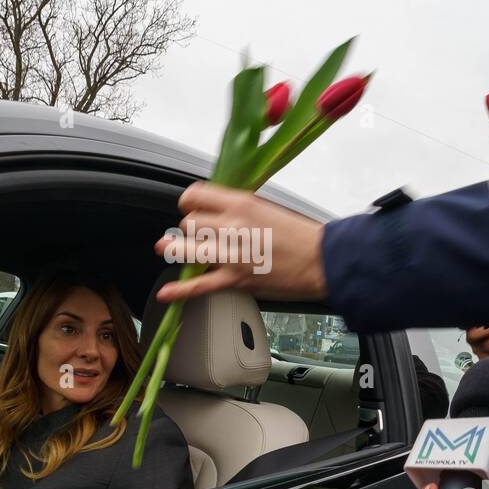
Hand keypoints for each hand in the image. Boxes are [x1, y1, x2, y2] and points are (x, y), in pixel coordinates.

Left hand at [153, 182, 327, 302]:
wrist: (323, 261)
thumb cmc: (302, 236)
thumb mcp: (268, 208)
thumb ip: (240, 209)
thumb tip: (218, 211)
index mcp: (241, 203)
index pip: (196, 195)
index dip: (189, 202)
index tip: (190, 207)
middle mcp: (232, 226)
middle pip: (188, 223)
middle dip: (189, 229)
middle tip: (196, 234)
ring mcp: (231, 255)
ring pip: (186, 249)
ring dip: (174, 249)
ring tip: (167, 249)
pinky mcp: (235, 280)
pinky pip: (199, 285)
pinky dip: (179, 291)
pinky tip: (165, 293)